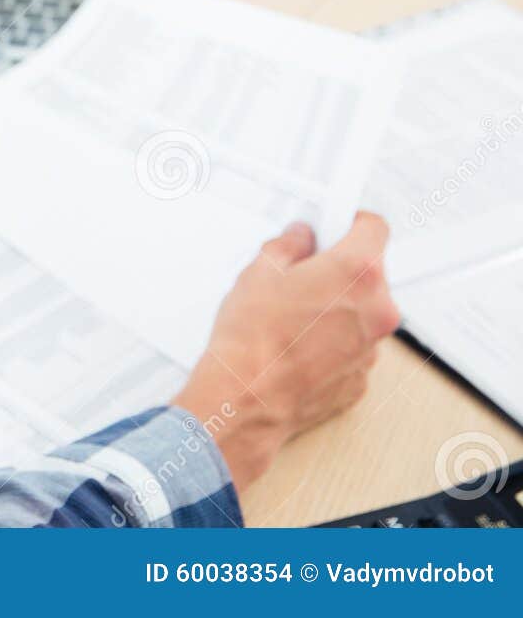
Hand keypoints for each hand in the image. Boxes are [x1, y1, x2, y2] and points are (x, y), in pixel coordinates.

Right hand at [173, 213, 399, 493]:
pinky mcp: (361, 377)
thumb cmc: (252, 339)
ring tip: (291, 319)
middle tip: (298, 275)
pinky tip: (296, 347)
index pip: (374, 228)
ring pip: (359, 313)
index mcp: (356, 273)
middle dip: (336, 271)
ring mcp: (372, 347)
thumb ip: (287, 247)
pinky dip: (331, 343)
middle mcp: (376, 309)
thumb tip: (300, 240)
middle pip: (368, 274)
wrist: (246, 399)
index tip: (336, 224)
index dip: (351, 223)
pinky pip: (352, 347)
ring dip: (335, 309)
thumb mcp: (258, 273)